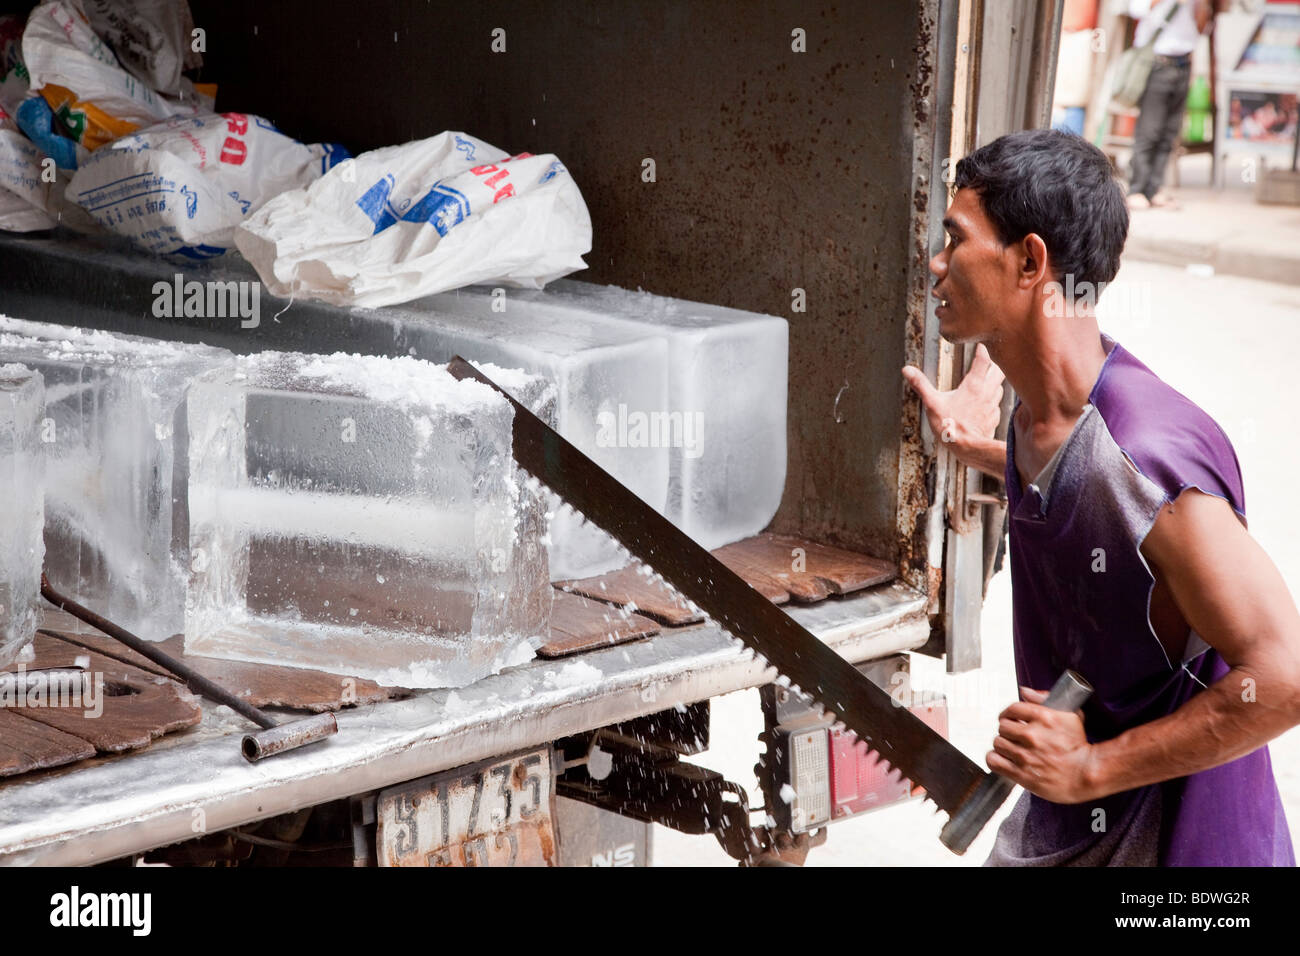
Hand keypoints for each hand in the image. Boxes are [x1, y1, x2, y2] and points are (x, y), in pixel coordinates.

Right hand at [901, 343, 1005, 473]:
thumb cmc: (951, 426)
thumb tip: (908, 370)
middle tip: (990, 359)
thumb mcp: (932, 403)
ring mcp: (992, 405)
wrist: (969, 448)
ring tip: (989, 378)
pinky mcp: (994, 418)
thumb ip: (921, 385)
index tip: (980, 345)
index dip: (982, 350)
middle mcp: (987, 392)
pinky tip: (987, 403)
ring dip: (996, 381)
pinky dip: (994, 400)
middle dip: (996, 363)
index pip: (983, 360)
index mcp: (973, 385)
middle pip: (999, 370)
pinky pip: (997, 404)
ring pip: (1000, 386)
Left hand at [986, 687, 1098, 803]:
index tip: (1011, 719)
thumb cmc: (1079, 746)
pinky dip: (995, 759)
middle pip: (1002, 726)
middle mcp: (1032, 735)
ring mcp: (1025, 755)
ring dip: (1003, 745)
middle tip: (1015, 736)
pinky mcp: (1021, 773)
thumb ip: (1044, 700)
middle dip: (1008, 730)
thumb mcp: (1069, 716)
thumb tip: (1024, 691)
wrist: (1086, 774)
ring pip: (997, 743)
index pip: (1012, 709)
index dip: (1009, 714)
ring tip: (1012, 748)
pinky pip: (994, 761)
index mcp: (1043, 718)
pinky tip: (1004, 759)